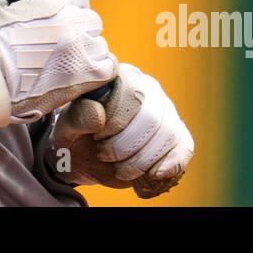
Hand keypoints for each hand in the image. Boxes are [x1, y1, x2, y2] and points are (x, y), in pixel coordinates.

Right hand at [0, 0, 116, 133]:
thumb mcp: (7, 8)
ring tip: (66, 67)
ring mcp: (83, 47)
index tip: (63, 19)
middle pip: (91, 22)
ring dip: (86, 53)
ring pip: (99, 45)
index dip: (71, 8)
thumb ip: (32, 5)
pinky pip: (107, 67)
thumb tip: (37, 8)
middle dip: (79, 32)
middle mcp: (74, 20)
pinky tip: (82, 77)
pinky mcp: (87, 75)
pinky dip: (98, 71)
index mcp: (55, 0)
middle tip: (62, 47)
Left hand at [46, 63, 193, 197]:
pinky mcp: (176, 134)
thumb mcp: (67, 127)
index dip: (115, 122)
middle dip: (125, 146)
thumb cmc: (76, 135)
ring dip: (142, 160)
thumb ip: (77, 117)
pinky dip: (170, 164)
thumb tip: (99, 114)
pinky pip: (184, 147)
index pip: (131, 94)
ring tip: (120, 168)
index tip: (97, 138)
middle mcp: (148, 88)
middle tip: (103, 155)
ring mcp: (166, 111)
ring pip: (168, 134)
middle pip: (152, 118)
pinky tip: (153, 174)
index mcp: (121, 77)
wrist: (86, 156)